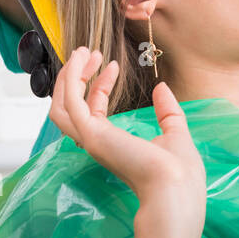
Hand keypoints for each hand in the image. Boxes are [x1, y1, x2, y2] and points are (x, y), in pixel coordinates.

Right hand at [49, 46, 205, 237]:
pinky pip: (70, 102)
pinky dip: (71, 80)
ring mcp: (91, 139)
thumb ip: (167, 111)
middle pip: (68, 107)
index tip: (113, 65)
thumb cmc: (178, 171)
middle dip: (75, 77)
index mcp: (112, 143)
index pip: (92, 110)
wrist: (176, 185)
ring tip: (82, 52)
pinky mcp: (92, 134)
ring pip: (61, 105)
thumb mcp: (175, 132)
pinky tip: (82, 61)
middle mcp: (97, 141)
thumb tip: (162, 88)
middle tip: (87, 53)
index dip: (99, 84)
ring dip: (67, 76)